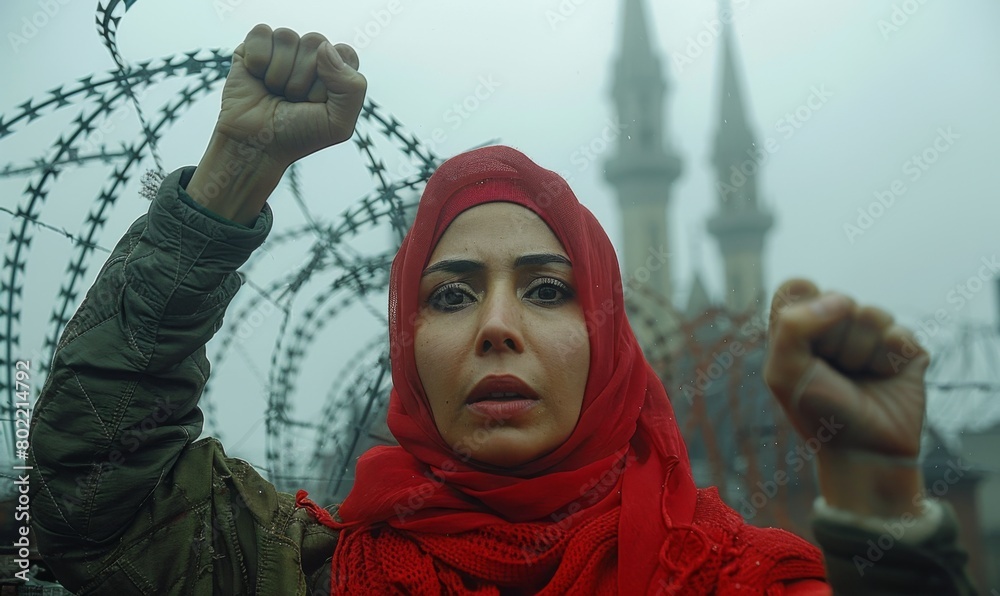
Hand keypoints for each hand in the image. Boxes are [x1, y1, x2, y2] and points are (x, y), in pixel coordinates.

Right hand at [187, 25, 366, 224]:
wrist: (255, 146)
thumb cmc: (298, 135)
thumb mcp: (339, 123)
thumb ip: (352, 87)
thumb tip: (325, 47)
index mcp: (337, 72)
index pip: (344, 52)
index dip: (331, 79)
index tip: (318, 103)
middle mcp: (312, 57)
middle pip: (316, 41)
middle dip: (302, 78)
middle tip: (293, 100)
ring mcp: (284, 50)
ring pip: (287, 37)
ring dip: (279, 73)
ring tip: (275, 92)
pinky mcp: (254, 46)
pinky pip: (262, 33)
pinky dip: (258, 59)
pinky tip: (257, 78)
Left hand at [764, 279, 929, 515]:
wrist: (863, 451)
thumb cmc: (817, 411)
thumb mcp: (784, 372)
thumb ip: (792, 326)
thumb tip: (840, 300)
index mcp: (799, 326)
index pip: (797, 287)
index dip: (801, 309)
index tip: (802, 346)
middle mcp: (834, 326)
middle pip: (837, 298)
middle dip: (832, 339)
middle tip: (832, 372)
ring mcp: (870, 335)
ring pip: (871, 313)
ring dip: (860, 352)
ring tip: (856, 377)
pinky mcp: (902, 347)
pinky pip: (898, 333)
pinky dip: (887, 360)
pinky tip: (881, 379)